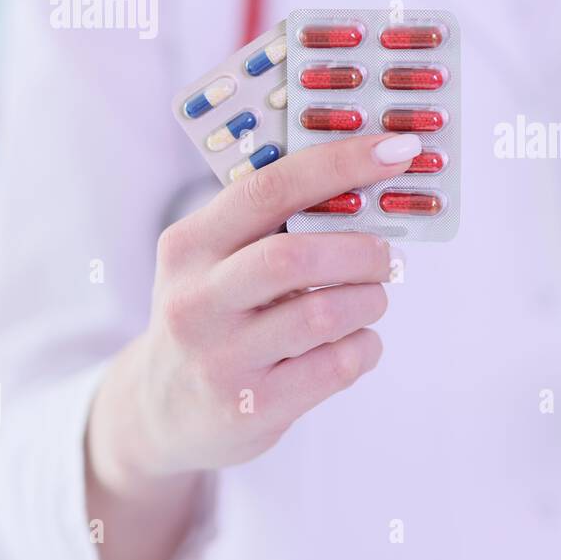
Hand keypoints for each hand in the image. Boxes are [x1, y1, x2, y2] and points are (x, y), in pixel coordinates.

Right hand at [85, 131, 421, 559]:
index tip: (398, 149)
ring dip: (369, 301)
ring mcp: (220, 359)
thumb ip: (271, 223)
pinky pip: (337, 366)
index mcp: (189, 244)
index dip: (342, 164)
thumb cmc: (213, 314)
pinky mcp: (252, 407)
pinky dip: (366, 346)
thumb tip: (367, 180)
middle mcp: (196, 300)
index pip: (272, 188)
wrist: (162, 410)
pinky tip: (357, 341)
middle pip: (298, 255)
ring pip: (324, 313)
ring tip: (372, 299)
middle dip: (362, 250)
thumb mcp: (213, 260)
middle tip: (388, 256)